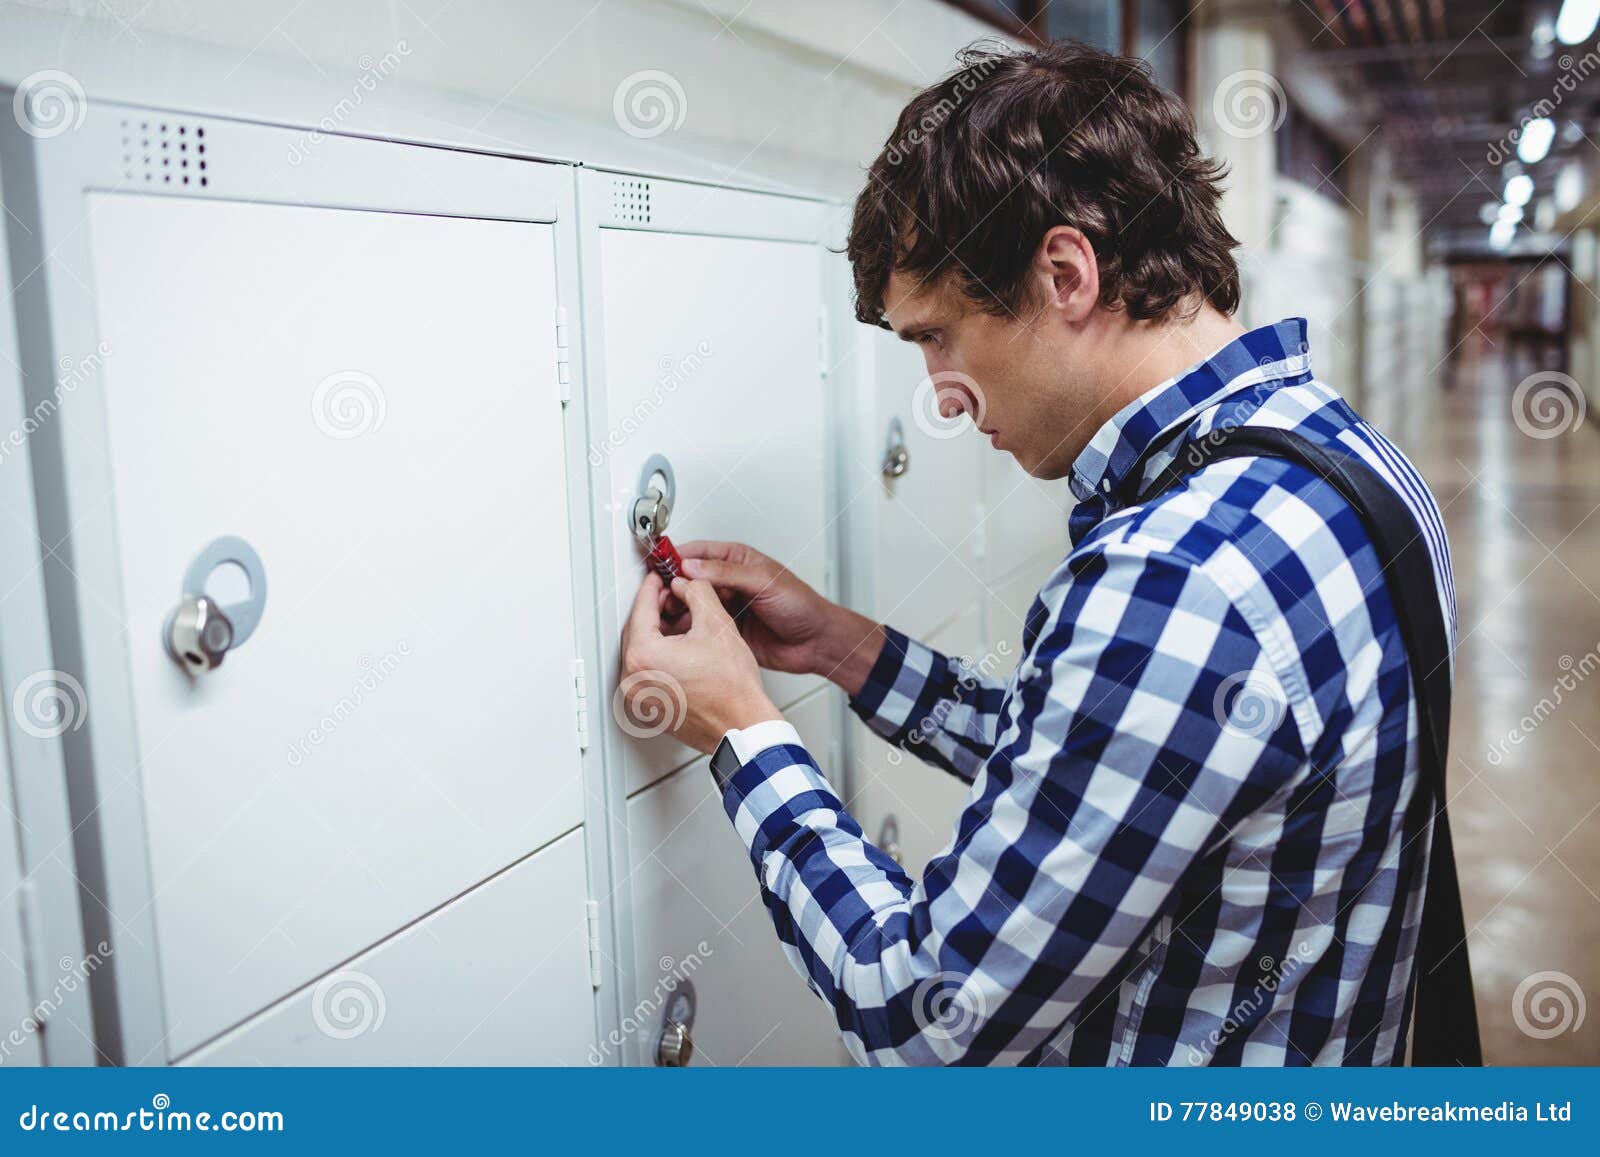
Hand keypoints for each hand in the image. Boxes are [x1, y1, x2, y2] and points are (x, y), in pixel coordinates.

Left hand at [618, 571, 781, 754]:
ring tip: (682, 624)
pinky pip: (646, 674)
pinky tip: (681, 651)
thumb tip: (686, 585)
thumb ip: (696, 592)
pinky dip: (658, 658)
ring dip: (656, 634)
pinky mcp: (648, 710)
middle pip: (635, 631)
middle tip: (672, 597)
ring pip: (640, 653)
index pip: (641, 609)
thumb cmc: (732, 689)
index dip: (652, 587)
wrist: (742, 726)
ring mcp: (638, 698)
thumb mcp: (716, 624)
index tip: (659, 579)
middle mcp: (633, 680)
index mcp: (643, 656)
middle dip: (653, 611)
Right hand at [677, 540, 884, 695]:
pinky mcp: (724, 629)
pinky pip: (698, 625)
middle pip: (688, 578)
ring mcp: (725, 605)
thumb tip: (693, 565)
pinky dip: (685, 627)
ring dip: (676, 607)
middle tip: (659, 594)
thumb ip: (727, 573)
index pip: (698, 552)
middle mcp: (728, 581)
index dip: (675, 556)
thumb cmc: (800, 605)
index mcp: (737, 560)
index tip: (656, 563)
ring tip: (664, 613)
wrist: (814, 642)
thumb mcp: (764, 582)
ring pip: (690, 602)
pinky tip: (677, 631)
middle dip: (672, 585)